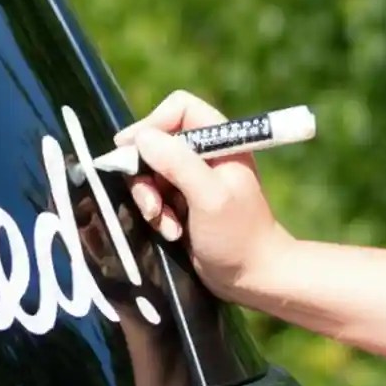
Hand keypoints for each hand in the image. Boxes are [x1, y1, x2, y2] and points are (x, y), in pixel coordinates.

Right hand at [115, 90, 293, 299]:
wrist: (254, 278)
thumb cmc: (239, 236)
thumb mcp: (209, 197)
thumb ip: (177, 163)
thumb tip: (141, 138)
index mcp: (220, 140)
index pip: (178, 108)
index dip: (152, 124)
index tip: (131, 150)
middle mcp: (204, 154)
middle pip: (156, 141)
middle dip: (146, 173)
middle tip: (151, 203)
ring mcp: (192, 178)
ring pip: (150, 171)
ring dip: (150, 199)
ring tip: (166, 225)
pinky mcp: (183, 201)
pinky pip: (154, 195)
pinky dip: (156, 214)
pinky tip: (172, 232)